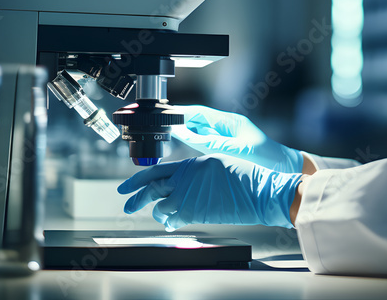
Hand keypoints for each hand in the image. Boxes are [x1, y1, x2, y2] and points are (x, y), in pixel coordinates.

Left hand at [117, 154, 302, 230]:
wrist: (261, 191)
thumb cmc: (247, 178)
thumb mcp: (218, 165)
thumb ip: (196, 172)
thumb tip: (181, 182)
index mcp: (193, 162)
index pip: (156, 170)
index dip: (137, 180)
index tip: (126, 187)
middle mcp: (187, 177)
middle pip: (152, 189)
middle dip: (136, 199)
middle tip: (128, 206)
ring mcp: (189, 195)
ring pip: (161, 207)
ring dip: (160, 214)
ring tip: (164, 216)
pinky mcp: (194, 212)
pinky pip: (173, 220)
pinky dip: (171, 223)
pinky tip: (172, 223)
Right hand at [170, 106, 305, 172]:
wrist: (285, 169)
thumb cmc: (268, 158)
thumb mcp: (238, 150)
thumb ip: (212, 143)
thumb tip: (187, 135)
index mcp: (229, 122)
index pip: (199, 113)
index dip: (181, 113)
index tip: (164, 116)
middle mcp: (226, 127)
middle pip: (196, 121)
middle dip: (179, 123)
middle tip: (160, 129)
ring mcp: (226, 137)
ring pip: (199, 132)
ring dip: (184, 133)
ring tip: (166, 138)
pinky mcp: (227, 148)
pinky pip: (205, 143)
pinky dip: (193, 144)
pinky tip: (184, 149)